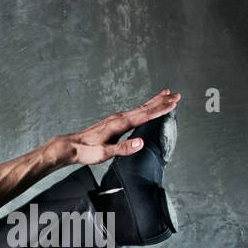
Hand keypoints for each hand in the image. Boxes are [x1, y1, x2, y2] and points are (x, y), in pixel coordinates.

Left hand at [54, 89, 180, 165]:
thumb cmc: (86, 151)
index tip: (174, 103)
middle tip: (177, 95)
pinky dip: (143, 107)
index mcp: (119, 124)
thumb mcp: (105, 153)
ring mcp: (115, 118)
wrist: (70, 147)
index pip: (144, 115)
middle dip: (161, 101)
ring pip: (139, 108)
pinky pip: (133, 111)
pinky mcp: (113, 121)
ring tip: (166, 94)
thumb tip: (141, 143)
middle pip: (144, 107)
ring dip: (154, 102)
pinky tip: (145, 107)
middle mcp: (119, 118)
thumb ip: (123, 148)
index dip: (160, 109)